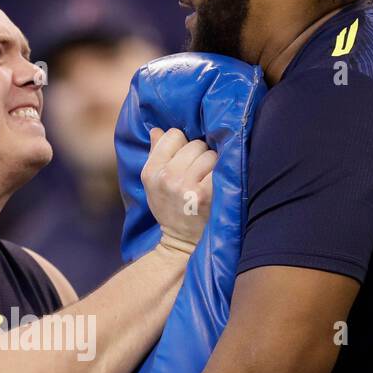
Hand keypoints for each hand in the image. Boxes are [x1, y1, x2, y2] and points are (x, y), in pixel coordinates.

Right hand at [141, 127, 215, 252]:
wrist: (182, 243)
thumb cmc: (170, 210)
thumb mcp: (154, 185)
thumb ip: (156, 155)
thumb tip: (157, 130)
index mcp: (151, 172)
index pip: (173, 135)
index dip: (182, 145)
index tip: (185, 161)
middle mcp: (166, 177)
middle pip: (194, 144)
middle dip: (200, 155)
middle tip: (199, 175)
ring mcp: (185, 185)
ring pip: (209, 154)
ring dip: (213, 165)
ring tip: (208, 181)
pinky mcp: (204, 194)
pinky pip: (219, 166)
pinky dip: (222, 174)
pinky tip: (217, 186)